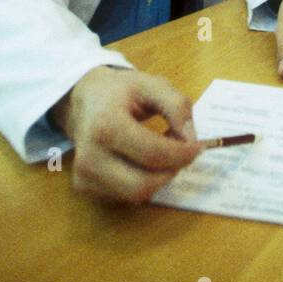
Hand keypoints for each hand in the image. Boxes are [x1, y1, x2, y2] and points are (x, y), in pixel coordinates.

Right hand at [50, 67, 201, 202]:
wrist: (85, 100)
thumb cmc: (121, 92)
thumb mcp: (152, 84)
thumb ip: (177, 106)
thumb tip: (191, 140)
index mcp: (105, 126)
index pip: (152, 154)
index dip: (181, 154)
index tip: (198, 146)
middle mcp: (89, 156)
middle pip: (143, 185)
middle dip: (171, 171)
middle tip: (181, 152)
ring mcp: (84, 176)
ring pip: (136, 196)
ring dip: (158, 178)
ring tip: (161, 152)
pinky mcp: (84, 188)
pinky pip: (125, 197)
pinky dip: (142, 182)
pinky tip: (142, 161)